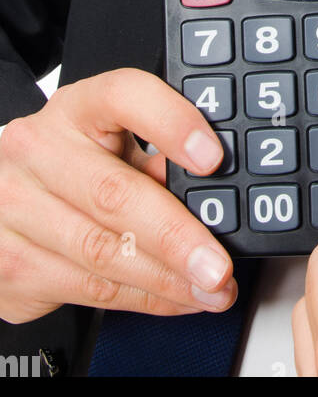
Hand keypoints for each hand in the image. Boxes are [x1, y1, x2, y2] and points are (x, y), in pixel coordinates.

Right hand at [0, 67, 237, 323]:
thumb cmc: (70, 163)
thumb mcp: (110, 144)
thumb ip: (154, 157)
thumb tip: (214, 195)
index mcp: (76, 108)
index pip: (124, 96)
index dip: (172, 124)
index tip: (212, 158)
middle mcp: (39, 150)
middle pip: (114, 193)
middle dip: (176, 236)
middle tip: (218, 263)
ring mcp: (16, 208)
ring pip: (102, 253)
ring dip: (167, 280)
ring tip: (210, 289)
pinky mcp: (12, 262)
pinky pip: (89, 290)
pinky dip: (143, 299)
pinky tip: (175, 297)